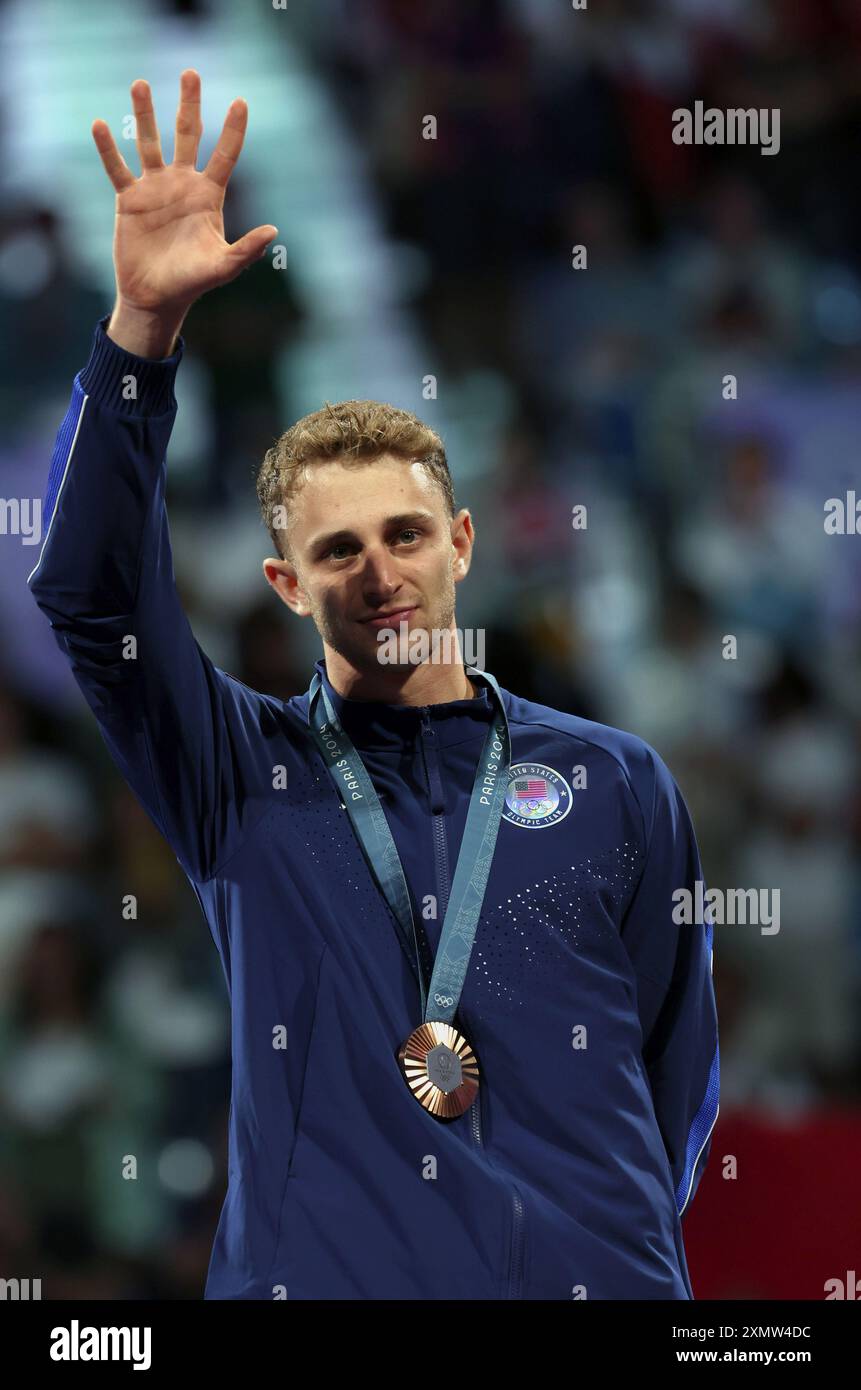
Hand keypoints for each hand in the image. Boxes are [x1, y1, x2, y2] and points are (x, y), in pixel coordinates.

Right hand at [92, 69, 276, 355]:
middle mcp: (183, 184)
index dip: (233, 130)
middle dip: (189, 105)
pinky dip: (109, 149)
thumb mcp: (223, 267)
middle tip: (190, 73)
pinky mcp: (129, 199)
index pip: (224, 155)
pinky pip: (117, 169)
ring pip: (149, 142)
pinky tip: (101, 125)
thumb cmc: (192, 283)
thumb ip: (247, 250)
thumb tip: (273, 231)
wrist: (156, 297)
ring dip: (145, 115)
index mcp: (208, 196)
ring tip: (141, 84)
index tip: (241, 102)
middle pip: (187, 135)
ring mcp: (155, 188)